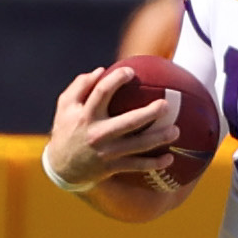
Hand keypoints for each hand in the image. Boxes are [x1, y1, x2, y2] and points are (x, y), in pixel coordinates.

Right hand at [44, 63, 177, 189]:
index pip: (102, 92)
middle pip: (129, 122)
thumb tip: (100, 70)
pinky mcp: (112, 166)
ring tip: (176, 130)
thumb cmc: (67, 130)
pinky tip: (170, 158)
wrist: (61, 167)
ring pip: (138, 145)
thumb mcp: (65, 106)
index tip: (131, 72)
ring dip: (159, 138)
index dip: (117, 79)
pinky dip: (154, 164)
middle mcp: (98, 133)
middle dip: (150, 113)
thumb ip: (80, 86)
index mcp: (85, 115)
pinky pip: (137, 166)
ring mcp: (107, 151)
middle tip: (166, 105)